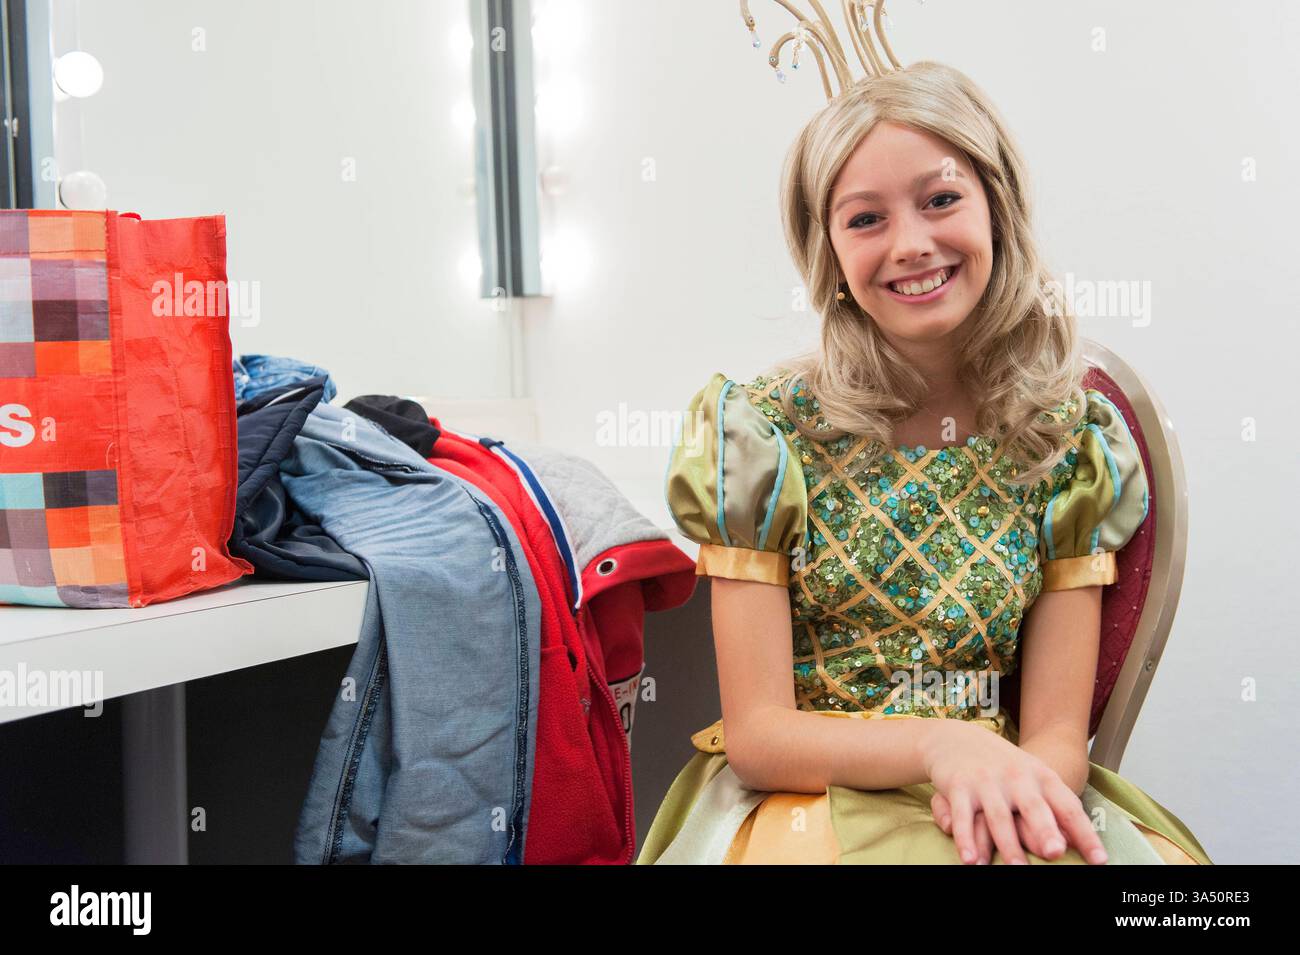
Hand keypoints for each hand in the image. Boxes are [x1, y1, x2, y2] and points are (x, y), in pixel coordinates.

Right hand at [922, 721, 1107, 864]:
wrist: (957, 738)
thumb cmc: (1004, 768)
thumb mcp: (1033, 780)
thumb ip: (1054, 809)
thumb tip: (1077, 842)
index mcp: (1042, 777)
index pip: (1068, 808)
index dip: (1085, 834)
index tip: (1100, 860)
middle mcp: (1016, 777)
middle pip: (1034, 808)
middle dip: (1044, 830)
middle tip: (1055, 852)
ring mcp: (987, 781)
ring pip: (999, 817)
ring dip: (1007, 844)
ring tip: (1016, 868)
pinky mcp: (959, 787)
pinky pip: (963, 816)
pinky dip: (965, 838)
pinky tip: (971, 859)